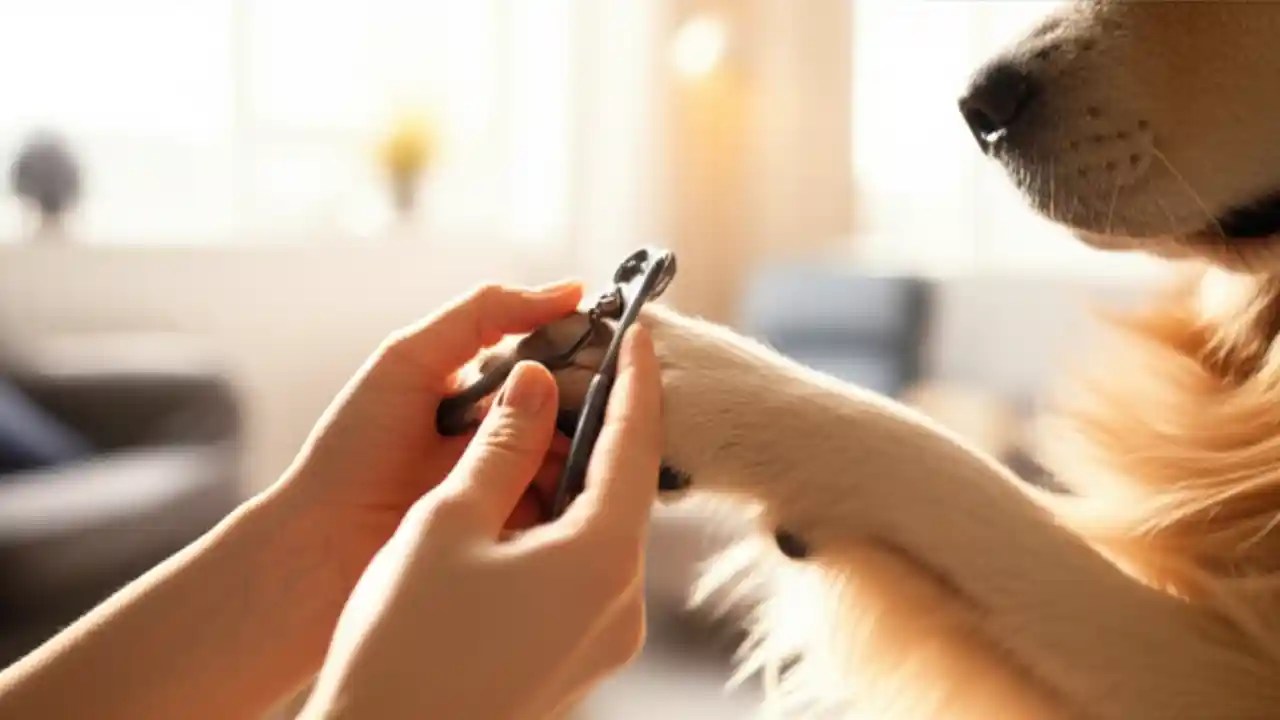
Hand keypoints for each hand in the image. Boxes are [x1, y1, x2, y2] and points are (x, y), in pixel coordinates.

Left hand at [274, 281, 582, 560]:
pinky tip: (590, 496)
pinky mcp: (523, 545)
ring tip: (594, 451)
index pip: (558, 366)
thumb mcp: (410, 359)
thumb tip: (570, 290)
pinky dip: (583, 505)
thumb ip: (484, 314)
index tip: (622, 348)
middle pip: (578, 415)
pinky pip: (570, 519)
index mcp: (486, 396)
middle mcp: (508, 443)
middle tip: (605, 406)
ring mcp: (518, 495)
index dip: (590, 355)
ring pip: (581, 464)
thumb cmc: (353, 452)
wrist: (318, 550)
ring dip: (592, 454)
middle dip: (595, 405)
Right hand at [301, 326, 662, 719]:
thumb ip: (501, 447)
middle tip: (567, 375)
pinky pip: (584, 573)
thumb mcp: (447, 524)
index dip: (637, 381)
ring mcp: (604, 640)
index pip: (636, 445)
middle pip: (624, 490)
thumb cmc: (404, 644)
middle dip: (598, 429)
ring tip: (527, 436)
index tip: (640, 331)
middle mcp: (621, 605)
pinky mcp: (577, 662)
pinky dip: (560, 528)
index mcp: (602, 561)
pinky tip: (516, 509)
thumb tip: (533, 384)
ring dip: (572, 480)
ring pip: (602, 532)